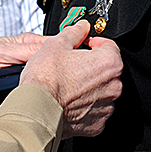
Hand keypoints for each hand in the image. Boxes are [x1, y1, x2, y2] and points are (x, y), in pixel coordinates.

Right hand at [20, 21, 122, 138]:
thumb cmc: (46, 79)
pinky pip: (95, 111)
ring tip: (69, 85)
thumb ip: (74, 32)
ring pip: (101, 92)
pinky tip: (70, 101)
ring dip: (89, 88)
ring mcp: (107, 107)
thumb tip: (80, 27)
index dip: (94, 43)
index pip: (109, 46)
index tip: (85, 45)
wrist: (37, 111)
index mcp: (109, 63)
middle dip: (92, 66)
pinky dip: (85, 107)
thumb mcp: (56, 44)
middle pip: (107, 70)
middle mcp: (114, 86)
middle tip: (72, 66)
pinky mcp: (97, 124)